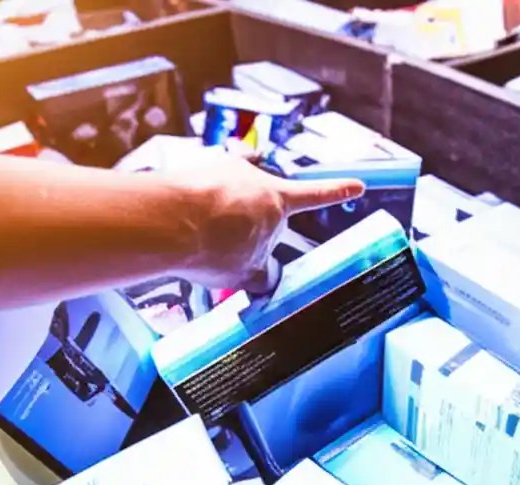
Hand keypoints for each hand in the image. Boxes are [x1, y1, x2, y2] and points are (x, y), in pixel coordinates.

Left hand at [162, 153, 364, 290]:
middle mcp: (252, 177)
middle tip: (228, 254)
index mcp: (276, 201)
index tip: (356, 184)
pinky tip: (181, 228)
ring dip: (219, 217)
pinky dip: (193, 208)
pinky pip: (197, 192)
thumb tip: (266, 281)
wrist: (163, 223)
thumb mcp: (245, 274)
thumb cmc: (207, 244)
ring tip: (200, 243)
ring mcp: (219, 169)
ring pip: (227, 197)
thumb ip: (261, 275)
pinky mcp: (188, 170)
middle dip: (248, 227)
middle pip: (260, 204)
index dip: (337, 192)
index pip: (315, 196)